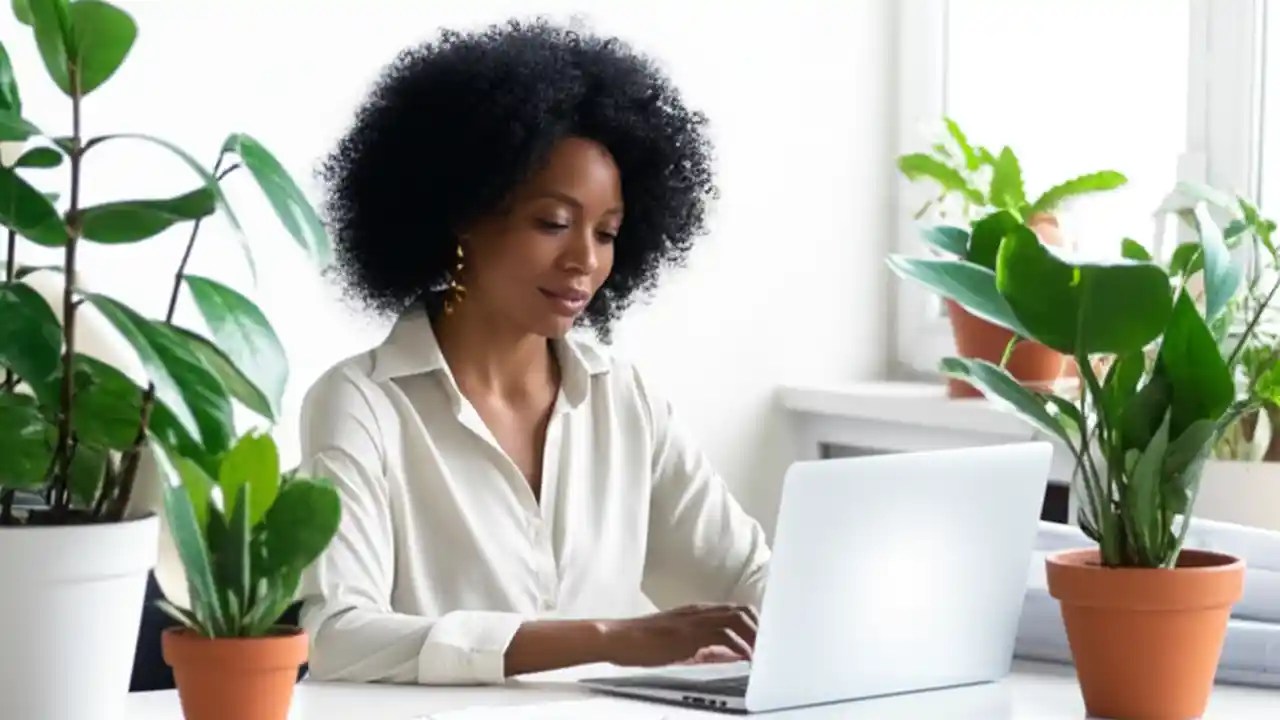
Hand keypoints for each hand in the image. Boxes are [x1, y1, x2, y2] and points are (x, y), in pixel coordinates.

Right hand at [599, 603, 757, 666]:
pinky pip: (724, 635)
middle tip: (770, 650)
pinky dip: (739, 646)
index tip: (766, 643)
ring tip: (764, 656)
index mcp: (698, 612)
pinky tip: (746, 659)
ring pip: (738, 619)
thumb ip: (706, 648)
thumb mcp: (679, 644)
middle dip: (761, 629)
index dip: (755, 625)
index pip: (737, 611)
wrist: (617, 638)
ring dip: (755, 637)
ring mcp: (695, 620)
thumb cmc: (642, 643)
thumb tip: (731, 656)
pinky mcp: (689, 633)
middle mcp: (700, 611)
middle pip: (744, 610)